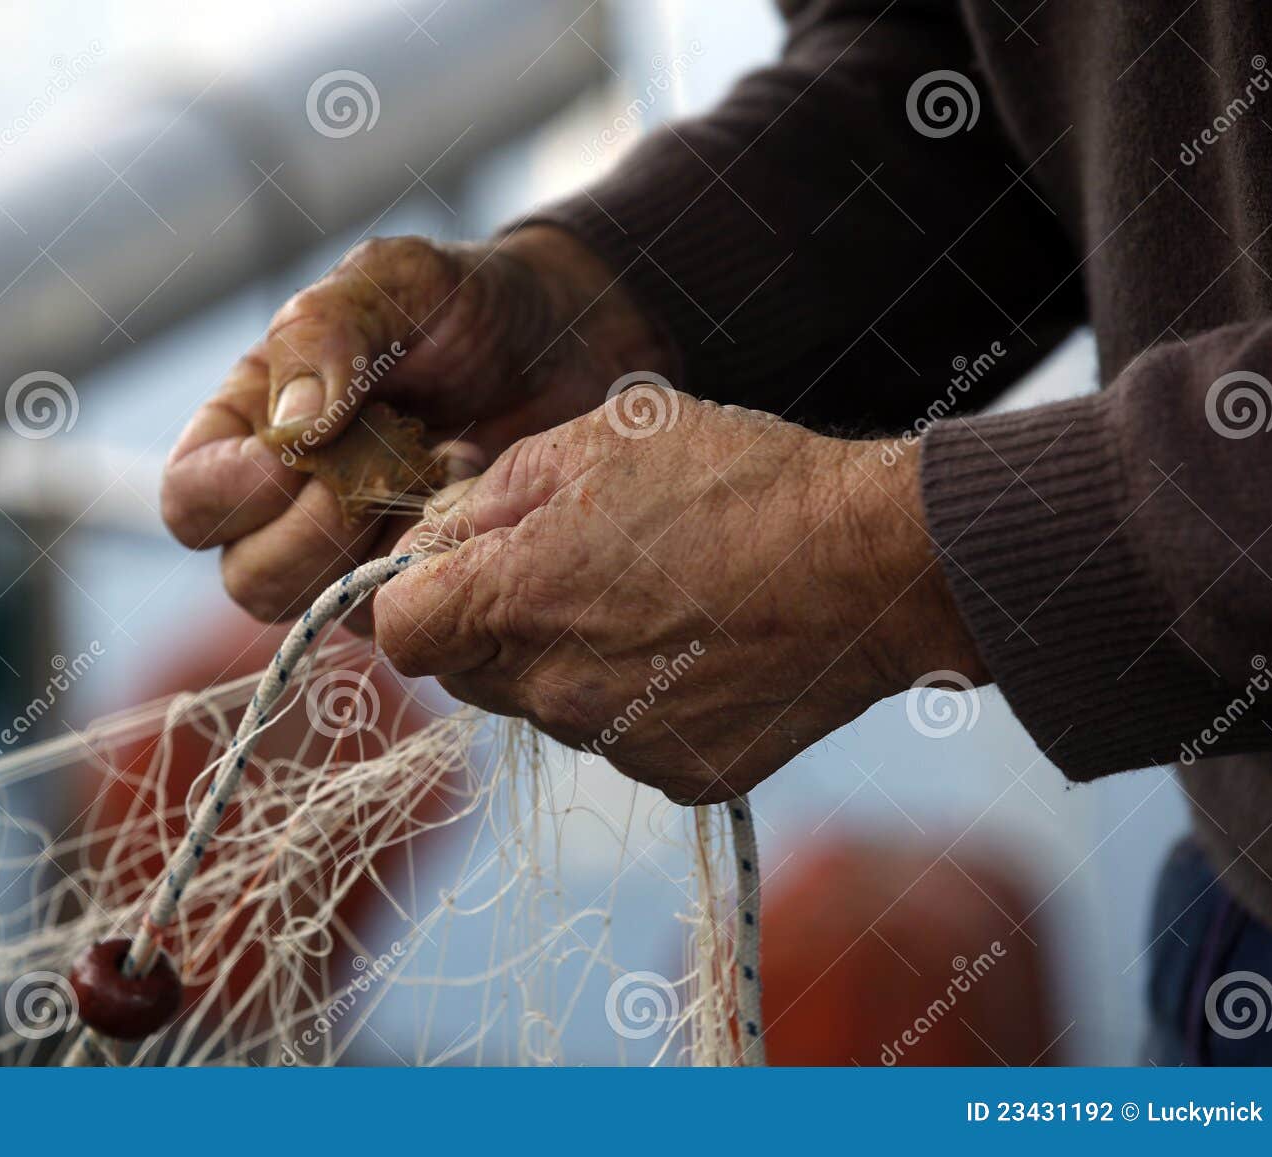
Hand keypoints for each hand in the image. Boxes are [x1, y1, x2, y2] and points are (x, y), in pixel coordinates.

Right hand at [160, 227, 672, 623]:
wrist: (566, 344)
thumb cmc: (465, 303)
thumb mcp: (393, 281)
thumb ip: (325, 332)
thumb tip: (290, 431)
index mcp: (249, 428)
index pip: (189, 502)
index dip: (230, 494)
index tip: (302, 454)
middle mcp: (286, 506)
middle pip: (246, 578)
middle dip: (311, 533)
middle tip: (388, 466)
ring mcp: (350, 557)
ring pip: (314, 614)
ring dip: (370, 555)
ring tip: (434, 478)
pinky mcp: (412, 589)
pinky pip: (397, 622)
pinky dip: (430, 575)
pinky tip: (469, 509)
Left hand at [372, 392, 987, 802]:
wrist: (874, 566)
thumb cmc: (737, 481)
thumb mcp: (598, 437)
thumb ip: (491, 493)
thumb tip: (435, 535)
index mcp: (517, 601)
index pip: (397, 630)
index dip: (411, 594)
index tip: (450, 566)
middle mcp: (554, 690)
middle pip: (466, 671)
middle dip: (490, 620)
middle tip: (564, 565)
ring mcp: (618, 743)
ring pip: (543, 705)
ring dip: (564, 659)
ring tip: (650, 597)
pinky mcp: (679, 774)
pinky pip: (619, 738)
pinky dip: (635, 699)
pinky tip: (693, 646)